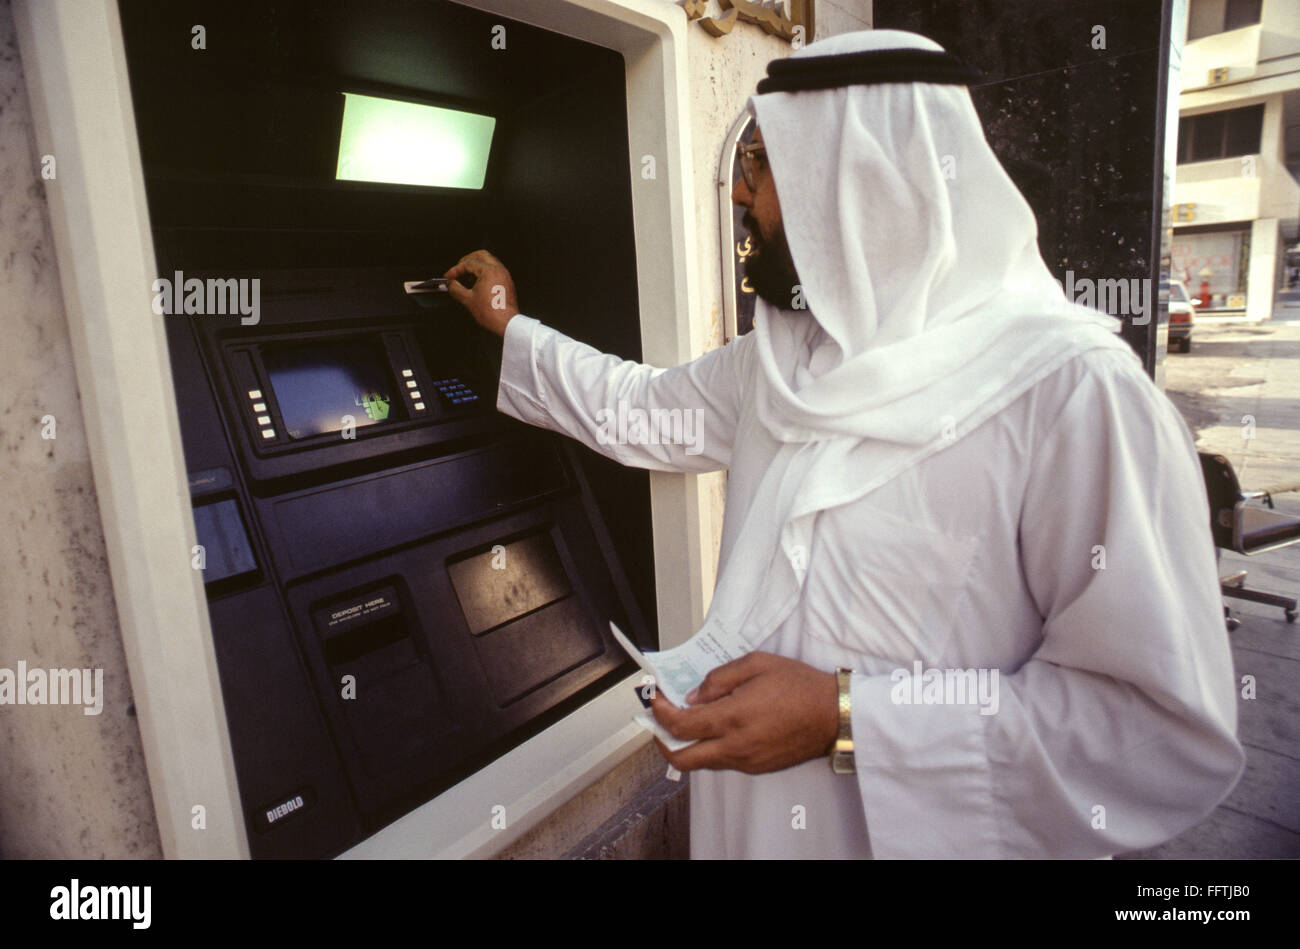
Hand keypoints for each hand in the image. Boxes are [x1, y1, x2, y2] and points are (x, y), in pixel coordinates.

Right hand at [444, 249, 519, 336]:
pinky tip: (478, 284)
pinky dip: (484, 272)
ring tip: (467, 277)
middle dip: (467, 261)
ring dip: (476, 266)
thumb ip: (455, 288)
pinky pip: (495, 271)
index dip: (455, 270)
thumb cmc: (491, 313)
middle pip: (480, 255)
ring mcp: (505, 275)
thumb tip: (451, 284)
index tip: (449, 277)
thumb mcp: (467, 300)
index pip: (468, 263)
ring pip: (489, 262)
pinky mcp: (507, 283)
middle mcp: (499, 270)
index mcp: (489, 271)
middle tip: (458, 270)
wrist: (506, 323)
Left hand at [650, 652, 839, 774]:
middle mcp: (736, 746)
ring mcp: (746, 761)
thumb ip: (719, 678)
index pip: (680, 726)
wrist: (834, 715)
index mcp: (733, 718)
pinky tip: (717, 728)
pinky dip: (711, 747)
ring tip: (689, 720)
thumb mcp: (757, 664)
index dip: (660, 713)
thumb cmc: (800, 686)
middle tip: (660, 721)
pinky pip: (723, 762)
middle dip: (662, 740)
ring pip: (702, 762)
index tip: (656, 700)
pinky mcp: (757, 767)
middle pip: (682, 758)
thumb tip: (693, 695)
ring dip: (688, 745)